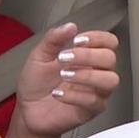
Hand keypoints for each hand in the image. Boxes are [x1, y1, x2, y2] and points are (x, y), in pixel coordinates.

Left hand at [10, 23, 119, 137]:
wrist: (28, 111)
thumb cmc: (37, 85)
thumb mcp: (39, 56)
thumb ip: (53, 39)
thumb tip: (70, 26)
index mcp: (88, 56)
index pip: (109, 42)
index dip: (97, 38)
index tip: (77, 40)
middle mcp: (97, 72)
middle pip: (110, 58)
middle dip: (87, 55)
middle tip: (64, 58)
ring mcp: (96, 91)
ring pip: (110, 80)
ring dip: (87, 75)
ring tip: (64, 75)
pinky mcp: (91, 110)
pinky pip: (94, 101)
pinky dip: (74, 96)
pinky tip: (57, 94)